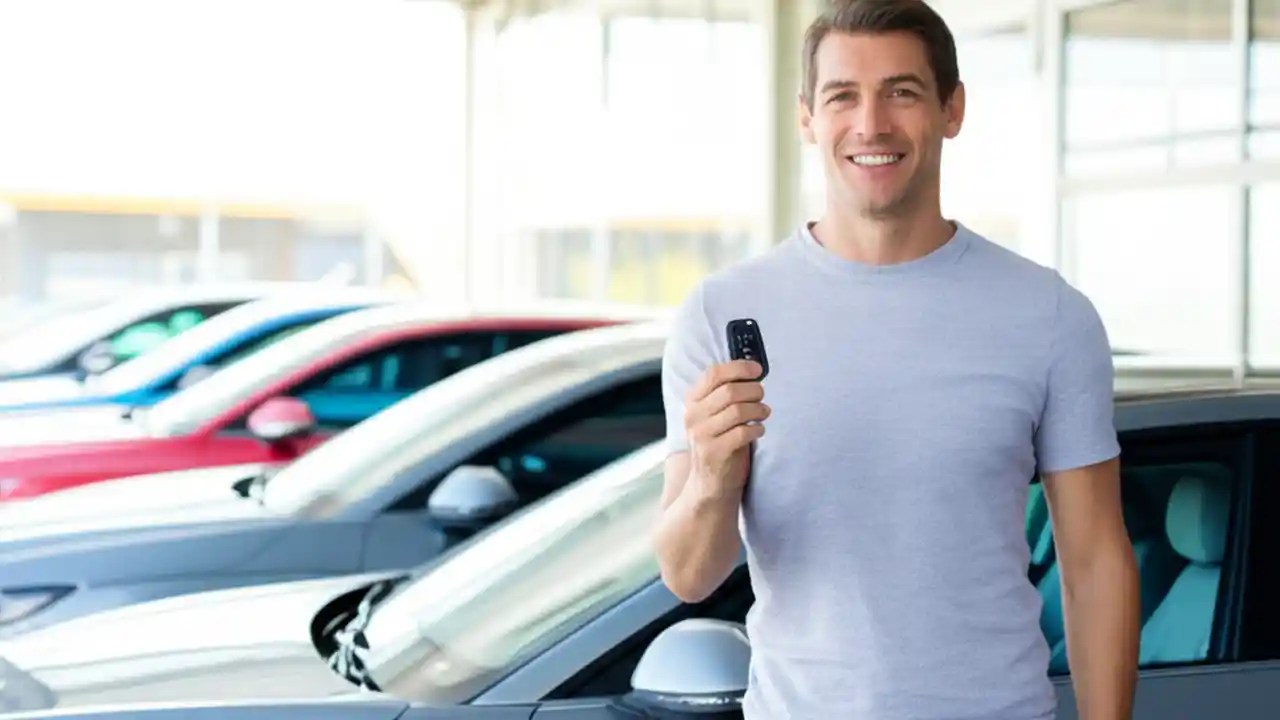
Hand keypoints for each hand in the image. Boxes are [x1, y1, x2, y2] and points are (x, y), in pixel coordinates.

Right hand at [684, 360, 769, 496]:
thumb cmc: (720, 443)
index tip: (757, 370)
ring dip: (758, 409)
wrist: (709, 484)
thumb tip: (752, 371)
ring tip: (764, 413)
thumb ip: (726, 394)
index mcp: (692, 401)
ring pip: (738, 410)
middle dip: (753, 391)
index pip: (714, 374)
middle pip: (729, 391)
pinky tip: (758, 430)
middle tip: (762, 397)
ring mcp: (701, 435)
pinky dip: (756, 428)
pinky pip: (742, 432)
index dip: (739, 368)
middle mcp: (693, 416)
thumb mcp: (714, 416)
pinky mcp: (714, 453)